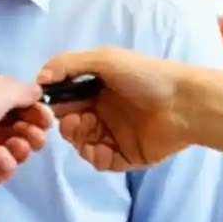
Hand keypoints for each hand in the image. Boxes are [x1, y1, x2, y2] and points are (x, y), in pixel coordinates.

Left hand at [0, 67, 51, 186]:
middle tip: (34, 134)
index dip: (34, 113)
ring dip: (20, 148)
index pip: (16, 106)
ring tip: (15, 145)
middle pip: (17, 130)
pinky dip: (4, 164)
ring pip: (10, 152)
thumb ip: (23, 92)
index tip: (45, 118)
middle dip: (32, 132)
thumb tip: (37, 93)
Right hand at [38, 47, 193, 171]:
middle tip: (74, 121)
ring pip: (83, 145)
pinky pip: (101, 162)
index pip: (67, 99)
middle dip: (66, 125)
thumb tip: (39, 79)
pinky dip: (95, 157)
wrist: (184, 104)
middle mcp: (106, 112)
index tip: (50, 105)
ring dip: (79, 141)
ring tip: (88, 133)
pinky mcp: (128, 156)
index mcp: (99, 89)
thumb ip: (68, 64)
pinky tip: (99, 149)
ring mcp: (117, 135)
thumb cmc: (146, 76)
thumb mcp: (105, 59)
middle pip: (72, 124)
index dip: (56, 104)